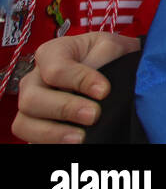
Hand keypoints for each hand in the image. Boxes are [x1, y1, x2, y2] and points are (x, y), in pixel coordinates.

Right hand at [12, 32, 139, 142]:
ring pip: (24, 124)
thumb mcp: (109, 46)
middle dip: (64, 109)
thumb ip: (103, 59)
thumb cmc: (109, 54)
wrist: (117, 66)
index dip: (79, 80)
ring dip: (53, 133)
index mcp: (50, 54)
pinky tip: (73, 142)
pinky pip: (33, 139)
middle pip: (32, 99)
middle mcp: (35, 80)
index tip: (104, 91)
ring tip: (81, 137)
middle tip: (94, 115)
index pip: (55, 69)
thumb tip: (98, 88)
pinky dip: (51, 143)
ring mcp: (32, 106)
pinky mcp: (37, 126)